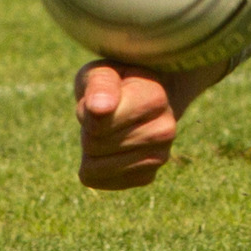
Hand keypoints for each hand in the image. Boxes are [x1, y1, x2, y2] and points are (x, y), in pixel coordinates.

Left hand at [74, 59, 225, 189]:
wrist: (143, 99)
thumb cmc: (116, 81)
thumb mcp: (102, 71)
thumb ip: (100, 84)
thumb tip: (99, 108)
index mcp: (155, 97)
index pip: (98, 122)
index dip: (86, 108)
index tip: (102, 96)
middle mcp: (165, 130)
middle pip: (94, 144)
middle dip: (89, 129)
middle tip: (105, 114)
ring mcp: (159, 157)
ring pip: (94, 167)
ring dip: (91, 148)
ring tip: (110, 129)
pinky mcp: (146, 177)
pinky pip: (98, 180)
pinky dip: (96, 165)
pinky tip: (113, 147)